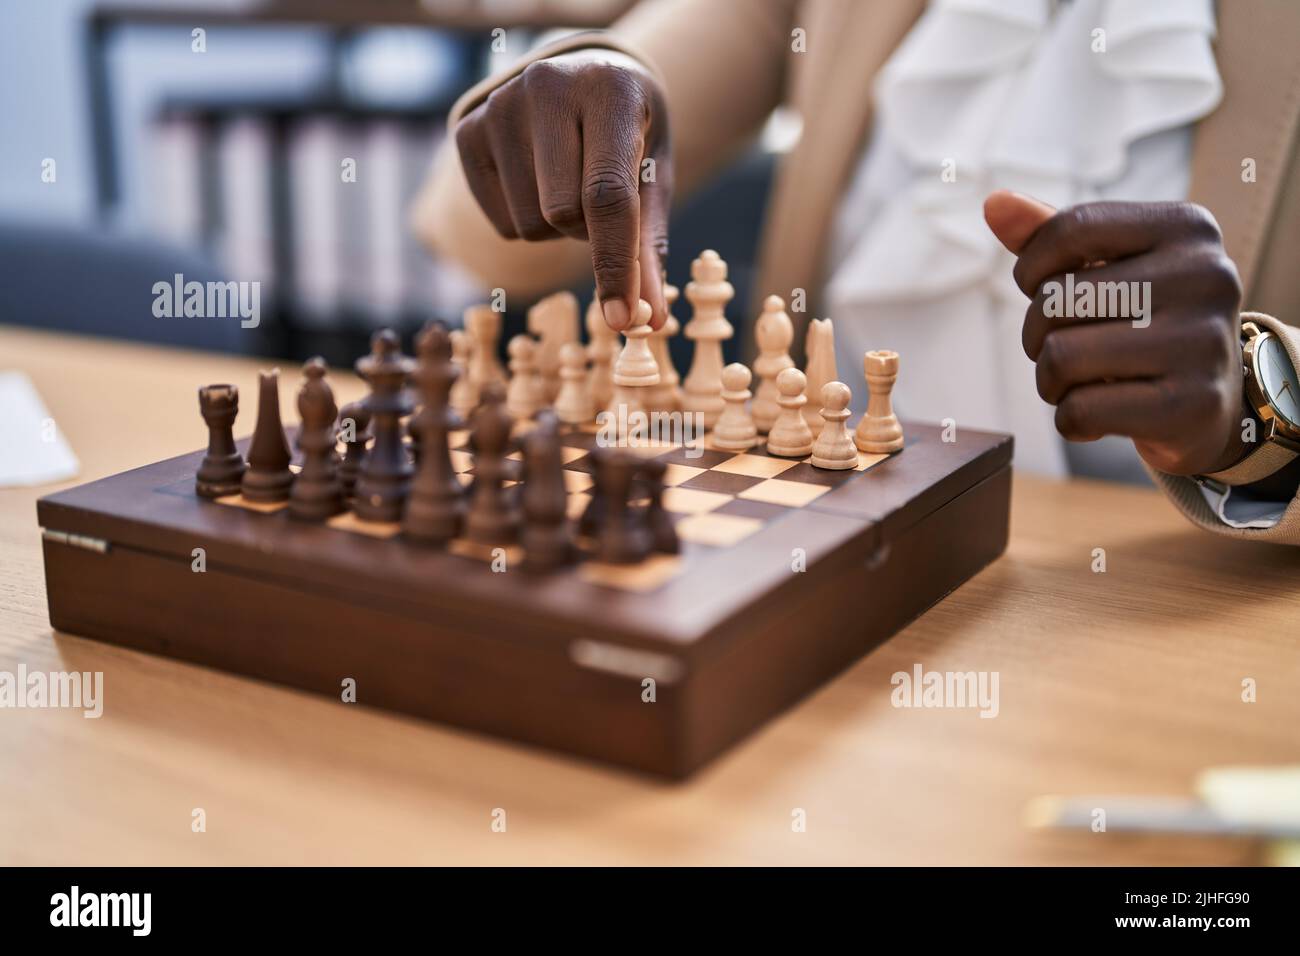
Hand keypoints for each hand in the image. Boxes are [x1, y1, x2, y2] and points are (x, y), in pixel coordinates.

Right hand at [454, 48, 671, 331]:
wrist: (586, 79)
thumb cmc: (630, 135)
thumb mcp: (653, 179)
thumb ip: (648, 248)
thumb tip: (648, 321)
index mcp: (608, 89)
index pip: (607, 196)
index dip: (615, 264)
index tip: (622, 319)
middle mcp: (547, 85)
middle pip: (562, 214)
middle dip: (588, 233)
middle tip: (603, 204)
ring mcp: (500, 104)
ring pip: (529, 225)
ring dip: (557, 229)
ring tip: (571, 185)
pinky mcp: (467, 129)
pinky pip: (501, 222)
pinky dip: (526, 222)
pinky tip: (539, 182)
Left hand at [984, 191, 1244, 475]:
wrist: (1210, 404)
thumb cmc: (1143, 323)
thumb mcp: (1107, 269)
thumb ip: (1050, 235)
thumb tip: (994, 203)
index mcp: (1188, 228)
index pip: (1071, 228)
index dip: (1032, 268)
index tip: (1042, 291)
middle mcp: (1207, 276)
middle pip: (1055, 299)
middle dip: (1037, 333)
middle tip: (1067, 348)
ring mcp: (1204, 343)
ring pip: (1060, 357)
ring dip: (1050, 380)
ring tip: (1083, 381)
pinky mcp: (1193, 407)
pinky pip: (1079, 411)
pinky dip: (1072, 419)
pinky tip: (1103, 416)